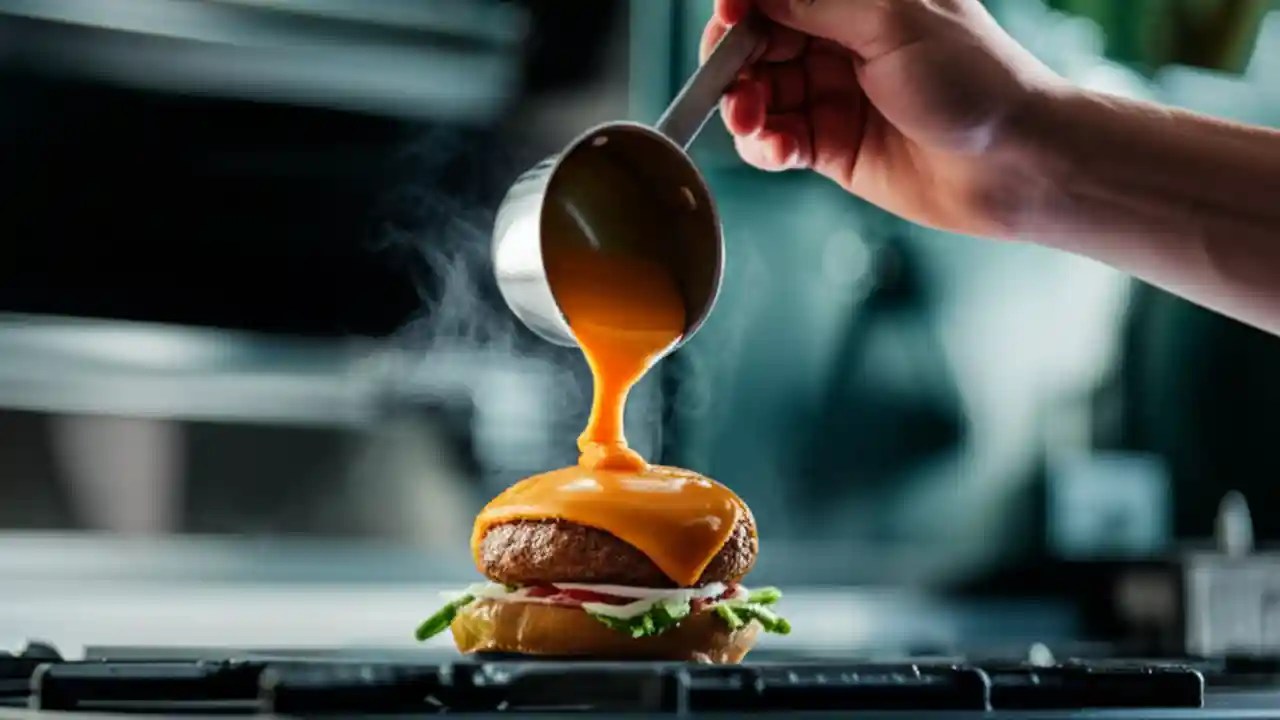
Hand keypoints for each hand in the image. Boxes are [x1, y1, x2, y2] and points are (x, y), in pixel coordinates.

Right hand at [702, 0, 1062, 236]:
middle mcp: (839, 40)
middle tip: (731, 84)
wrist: (1014, 163)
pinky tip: (776, 150)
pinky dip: (765, 145)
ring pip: (758, 95)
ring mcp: (832, 94)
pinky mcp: (830, 146)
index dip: (743, 6)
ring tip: (751, 123)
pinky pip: (776, 141)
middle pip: (757, 43)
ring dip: (744, 109)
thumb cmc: (970, 79)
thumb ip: (813, 3)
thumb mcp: (890, 21)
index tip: (728, 19)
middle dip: (735, 62)